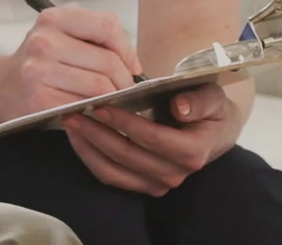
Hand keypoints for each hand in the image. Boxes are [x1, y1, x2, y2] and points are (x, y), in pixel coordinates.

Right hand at [0, 6, 144, 126]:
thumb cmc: (39, 63)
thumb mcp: (60, 35)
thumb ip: (94, 37)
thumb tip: (133, 64)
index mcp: (53, 18)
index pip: (107, 27)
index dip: (127, 50)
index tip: (132, 67)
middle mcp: (44, 41)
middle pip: (108, 62)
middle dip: (125, 82)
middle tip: (124, 92)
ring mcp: (39, 71)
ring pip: (100, 87)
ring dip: (113, 99)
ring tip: (110, 101)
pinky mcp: (39, 100)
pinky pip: (84, 107)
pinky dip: (95, 112)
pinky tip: (91, 111)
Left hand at [64, 83, 237, 196]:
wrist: (210, 131)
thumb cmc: (208, 108)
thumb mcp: (212, 97)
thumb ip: (199, 100)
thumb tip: (180, 107)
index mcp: (193, 151)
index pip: (153, 139)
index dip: (125, 123)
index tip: (101, 105)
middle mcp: (174, 173)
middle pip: (127, 156)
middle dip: (96, 133)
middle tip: (73, 111)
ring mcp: (156, 183)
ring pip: (113, 171)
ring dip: (87, 147)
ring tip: (69, 123)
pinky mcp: (141, 184)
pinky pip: (109, 175)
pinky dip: (89, 157)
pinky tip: (77, 136)